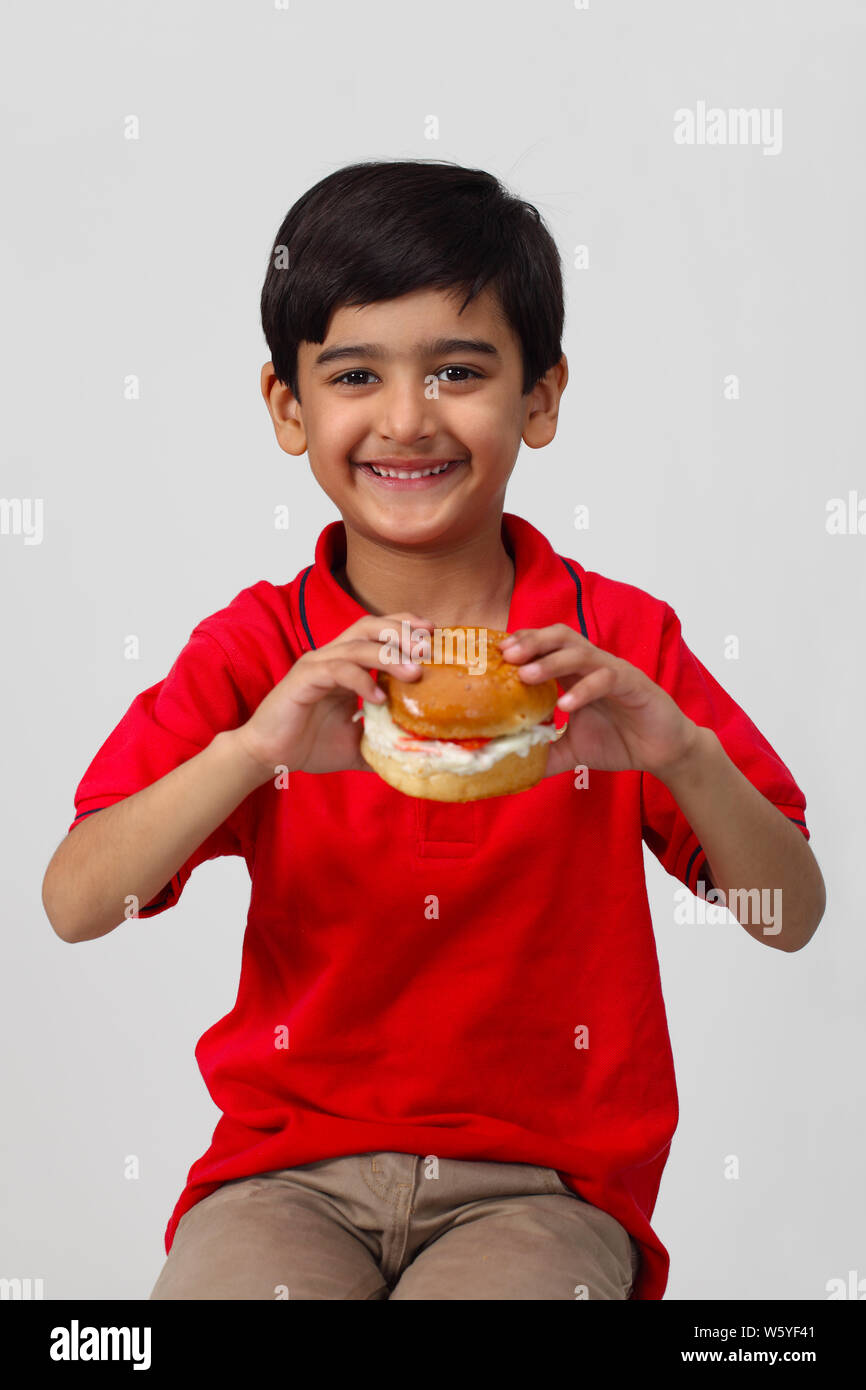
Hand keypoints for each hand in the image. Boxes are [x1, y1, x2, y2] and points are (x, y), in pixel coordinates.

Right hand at [234, 612, 433, 777]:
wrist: (268, 757)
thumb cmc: (309, 745)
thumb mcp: (358, 744)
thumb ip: (384, 741)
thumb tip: (417, 753)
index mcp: (345, 664)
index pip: (377, 632)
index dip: (405, 627)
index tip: (433, 636)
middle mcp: (331, 657)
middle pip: (369, 626)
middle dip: (402, 632)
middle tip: (428, 649)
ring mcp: (316, 665)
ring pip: (357, 645)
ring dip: (389, 655)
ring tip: (415, 673)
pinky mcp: (303, 679)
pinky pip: (337, 670)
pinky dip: (361, 680)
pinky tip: (378, 700)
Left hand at [497, 626, 698, 779]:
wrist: (663, 752)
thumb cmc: (620, 740)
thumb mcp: (572, 750)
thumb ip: (544, 753)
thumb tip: (509, 767)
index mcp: (575, 674)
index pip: (545, 646)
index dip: (521, 644)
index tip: (495, 654)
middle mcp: (592, 666)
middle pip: (560, 637)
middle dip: (532, 642)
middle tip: (506, 656)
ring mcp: (614, 671)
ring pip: (581, 652)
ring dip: (551, 661)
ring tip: (526, 675)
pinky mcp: (634, 684)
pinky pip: (606, 678)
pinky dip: (583, 689)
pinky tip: (565, 705)